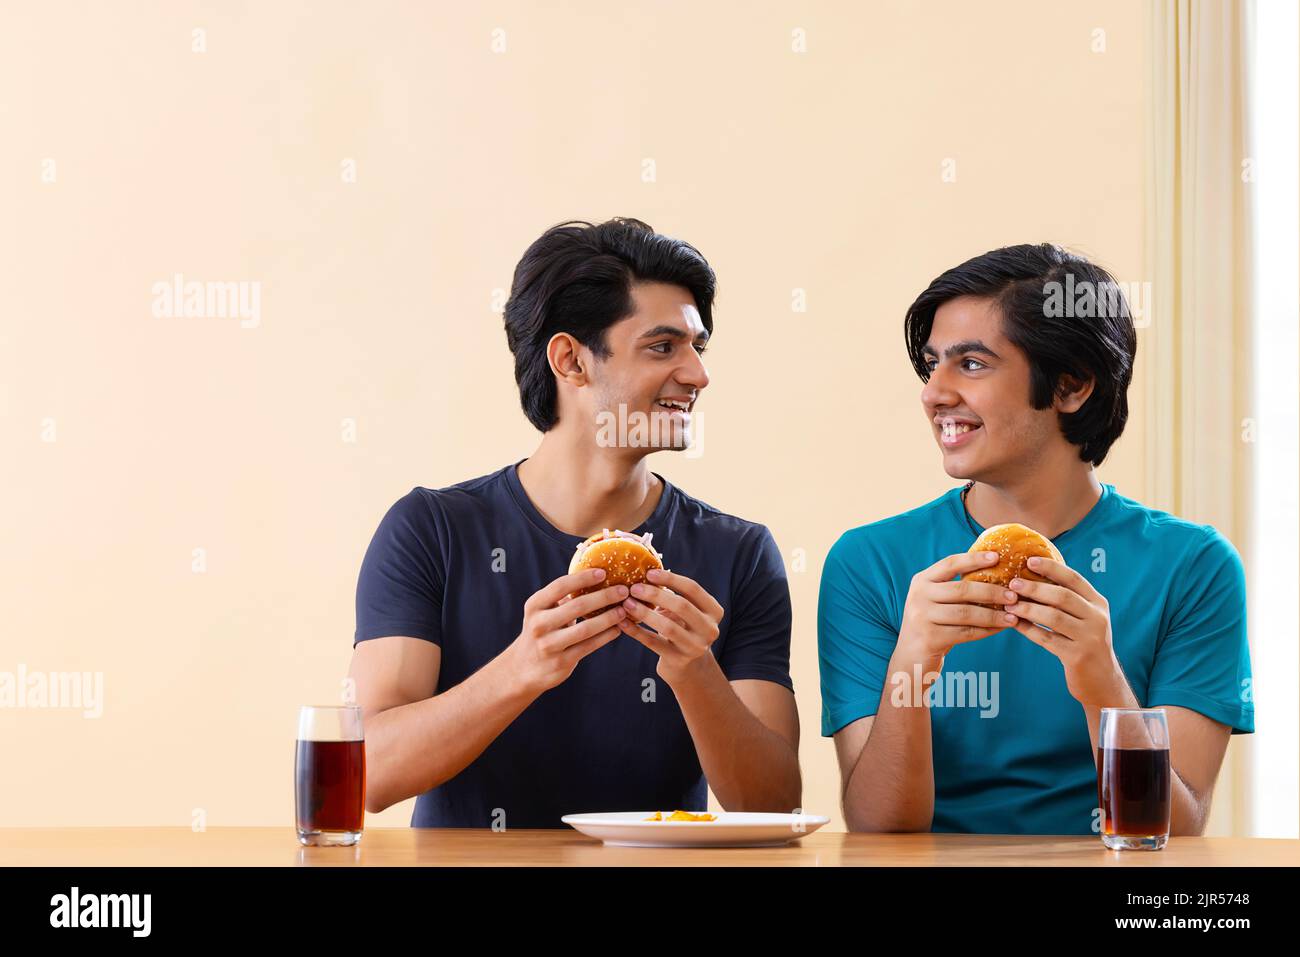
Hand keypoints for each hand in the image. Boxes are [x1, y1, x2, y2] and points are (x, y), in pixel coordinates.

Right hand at [506, 569, 629, 694]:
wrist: (524, 668)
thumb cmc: (543, 630)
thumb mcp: (543, 611)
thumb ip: (562, 597)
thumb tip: (596, 575)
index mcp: (535, 605)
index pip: (560, 586)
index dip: (583, 578)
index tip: (603, 572)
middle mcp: (539, 624)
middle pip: (577, 606)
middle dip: (604, 597)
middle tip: (623, 591)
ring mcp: (549, 645)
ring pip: (586, 628)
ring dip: (608, 618)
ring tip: (623, 610)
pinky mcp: (561, 662)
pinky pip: (589, 646)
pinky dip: (605, 636)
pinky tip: (617, 629)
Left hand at [617, 567, 723, 684]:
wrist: (687, 664)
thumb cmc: (682, 627)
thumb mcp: (686, 610)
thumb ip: (673, 594)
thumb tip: (644, 572)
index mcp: (714, 611)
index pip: (692, 589)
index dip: (670, 579)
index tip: (649, 573)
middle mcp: (709, 629)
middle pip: (681, 606)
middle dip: (655, 594)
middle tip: (634, 588)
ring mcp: (695, 647)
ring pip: (667, 627)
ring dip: (644, 613)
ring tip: (627, 603)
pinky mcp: (678, 660)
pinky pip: (653, 643)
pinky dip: (636, 631)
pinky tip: (622, 623)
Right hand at [896, 550, 1022, 679]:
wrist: (910, 656)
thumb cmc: (931, 623)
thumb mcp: (934, 599)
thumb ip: (954, 587)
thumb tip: (994, 573)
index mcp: (921, 580)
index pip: (950, 563)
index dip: (974, 559)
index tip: (997, 557)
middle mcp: (919, 596)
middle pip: (962, 589)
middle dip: (991, 592)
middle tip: (1013, 595)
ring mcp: (922, 617)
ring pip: (966, 613)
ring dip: (993, 615)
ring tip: (1012, 616)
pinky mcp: (930, 638)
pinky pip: (966, 633)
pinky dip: (986, 631)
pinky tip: (1000, 629)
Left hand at [1004, 557, 1129, 706]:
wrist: (1101, 680)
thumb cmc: (1084, 642)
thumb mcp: (1085, 617)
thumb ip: (1067, 599)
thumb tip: (1032, 575)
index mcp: (1098, 603)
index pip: (1074, 579)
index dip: (1051, 568)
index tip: (1029, 560)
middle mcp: (1097, 618)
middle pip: (1062, 596)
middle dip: (1034, 588)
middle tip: (1012, 584)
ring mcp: (1089, 638)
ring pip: (1053, 617)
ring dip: (1027, 609)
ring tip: (1009, 605)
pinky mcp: (1077, 656)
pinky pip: (1046, 638)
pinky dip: (1028, 629)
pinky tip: (1014, 623)